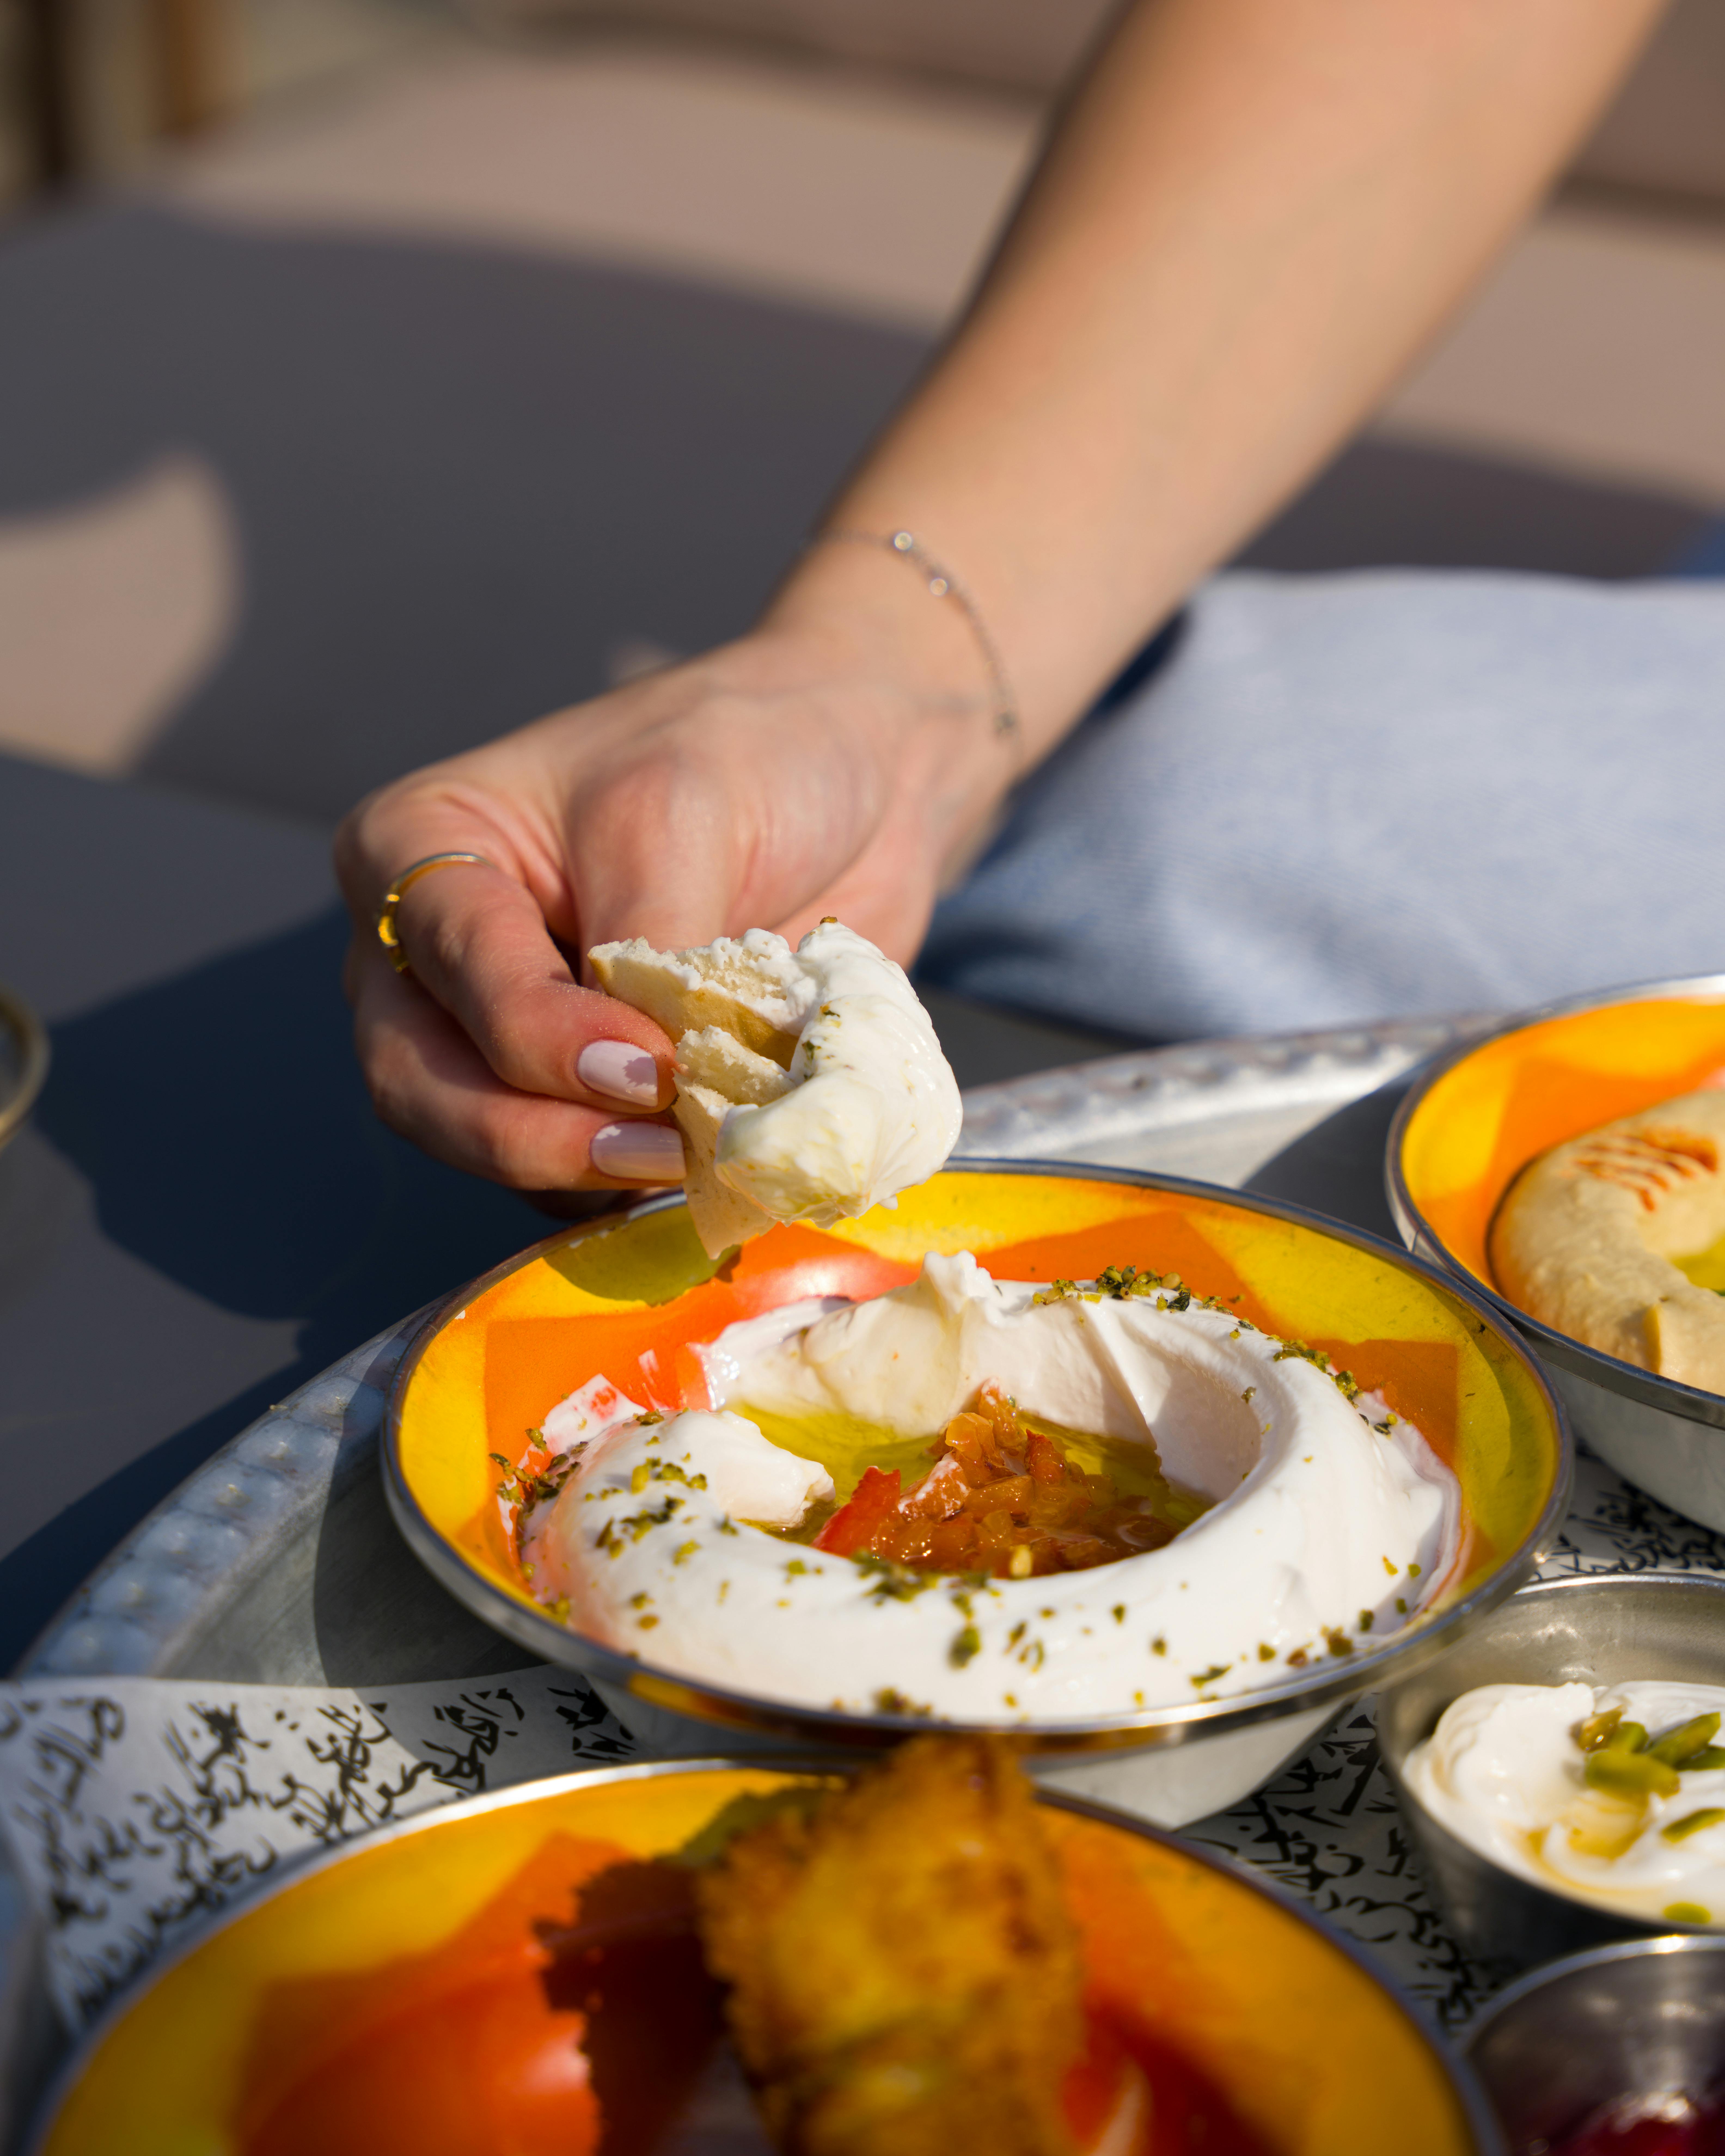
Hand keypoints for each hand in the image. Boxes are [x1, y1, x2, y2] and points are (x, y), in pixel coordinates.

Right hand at [334, 565, 1011, 1197]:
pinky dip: (632, 1188)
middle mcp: (435, 953)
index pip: (452, 968)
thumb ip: (645, 948)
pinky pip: (572, 1173)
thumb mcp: (676, 814)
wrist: (853, 769)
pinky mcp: (584, 1090)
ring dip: (588, 1172)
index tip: (650, 1065)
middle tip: (655, 1153)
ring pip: (491, 1147)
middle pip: (425, 1085)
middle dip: (531, 1136)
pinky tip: (708, 1176)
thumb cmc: (746, 750)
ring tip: (698, 1162)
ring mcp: (502, 1032)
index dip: (539, 1036)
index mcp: (420, 848)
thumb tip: (650, 1087)